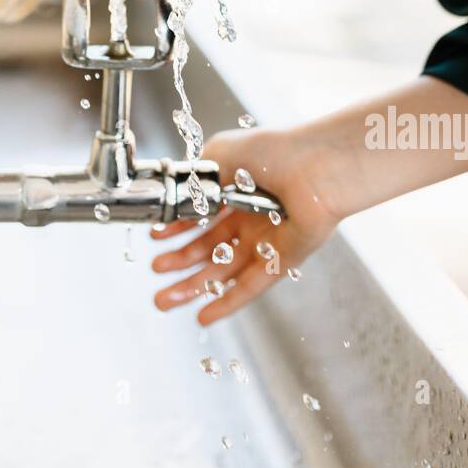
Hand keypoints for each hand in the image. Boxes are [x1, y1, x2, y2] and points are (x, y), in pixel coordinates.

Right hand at [149, 126, 340, 325]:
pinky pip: (250, 287)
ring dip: (194, 287)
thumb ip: (198, 174)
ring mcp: (266, 241)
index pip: (203, 217)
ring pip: (223, 271)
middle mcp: (252, 218)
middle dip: (179, 263)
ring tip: (163, 300)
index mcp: (239, 190)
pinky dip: (226, 303)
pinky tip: (203, 316)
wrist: (313, 164)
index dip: (178, 230)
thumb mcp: (221, 153)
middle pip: (209, 249)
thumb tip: (182, 188)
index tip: (155, 238)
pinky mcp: (282, 261)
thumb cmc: (274, 151)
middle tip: (155, 273)